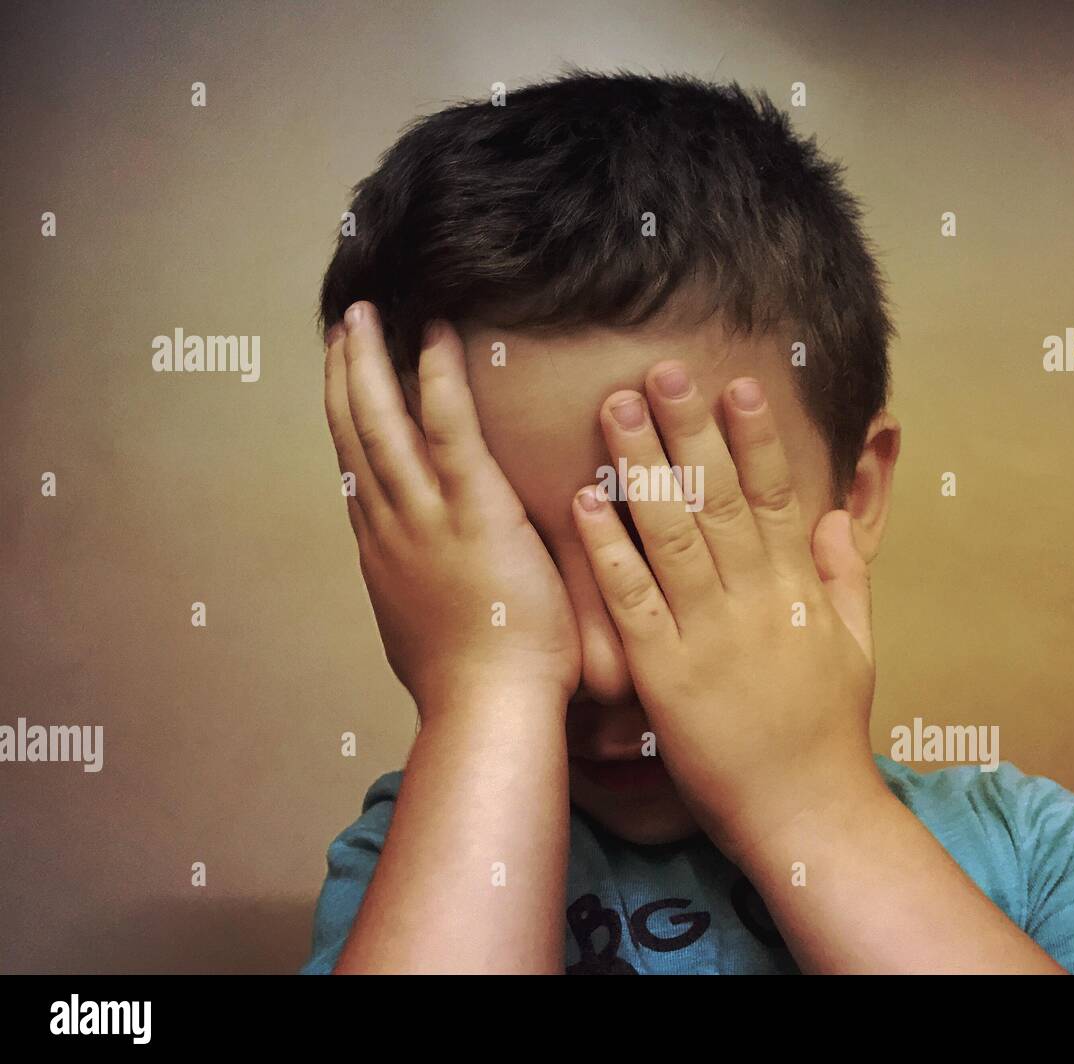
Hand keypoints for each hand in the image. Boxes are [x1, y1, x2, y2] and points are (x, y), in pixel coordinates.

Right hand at [324, 302, 579, 710]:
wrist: (488, 709)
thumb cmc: (470, 686)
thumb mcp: (423, 636)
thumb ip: (416, 599)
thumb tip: (416, 591)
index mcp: (382, 554)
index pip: (355, 471)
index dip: (344, 420)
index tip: (340, 383)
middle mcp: (388, 527)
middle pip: (352, 435)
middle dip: (342, 375)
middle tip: (342, 326)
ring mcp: (424, 516)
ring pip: (381, 423)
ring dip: (368, 362)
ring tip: (364, 314)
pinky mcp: (473, 510)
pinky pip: (447, 429)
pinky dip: (438, 377)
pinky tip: (437, 335)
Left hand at [570, 363, 884, 862]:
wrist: (805, 811)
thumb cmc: (827, 731)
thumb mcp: (855, 646)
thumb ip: (844, 576)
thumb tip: (831, 516)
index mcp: (795, 591)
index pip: (776, 498)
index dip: (756, 438)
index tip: (736, 385)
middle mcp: (753, 601)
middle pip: (719, 499)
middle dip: (690, 431)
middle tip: (661, 370)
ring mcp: (707, 634)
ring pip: (673, 535)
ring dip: (642, 468)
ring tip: (616, 409)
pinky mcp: (665, 672)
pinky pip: (632, 600)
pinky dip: (607, 549)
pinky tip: (584, 501)